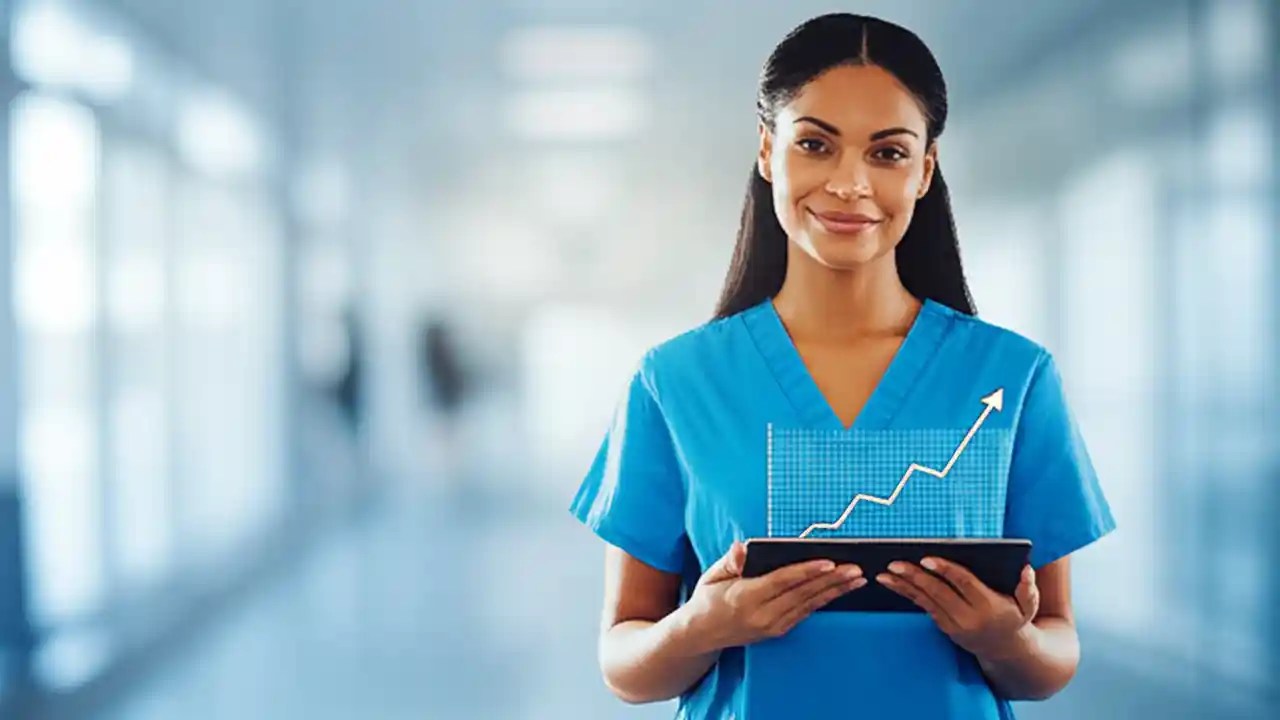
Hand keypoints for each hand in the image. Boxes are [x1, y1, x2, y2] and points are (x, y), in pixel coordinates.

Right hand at [684, 541, 865, 651]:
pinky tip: (839, 590)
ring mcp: (771, 626)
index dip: (807, 571)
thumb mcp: (711, 575)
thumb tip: (742, 548)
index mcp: (745, 597)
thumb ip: (730, 561)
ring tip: (857, 579)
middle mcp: (761, 615)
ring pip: (809, 605)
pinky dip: (824, 600)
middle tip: (856, 569)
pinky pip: (805, 613)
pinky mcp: (777, 631)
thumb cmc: (707, 599)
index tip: (829, 562)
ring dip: (835, 591)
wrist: (700, 634)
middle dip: (832, 580)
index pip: (783, 581)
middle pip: (803, 594)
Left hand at [876, 557, 1039, 659]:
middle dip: (915, 577)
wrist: (1008, 651)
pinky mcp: (945, 627)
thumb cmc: (1016, 618)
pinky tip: (892, 583)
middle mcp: (968, 618)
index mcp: (988, 606)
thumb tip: (1026, 570)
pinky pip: (923, 608)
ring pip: (925, 601)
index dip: (945, 570)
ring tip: (884, 573)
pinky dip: (907, 594)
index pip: (963, 584)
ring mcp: (954, 625)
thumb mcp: (1028, 606)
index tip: (926, 558)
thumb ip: (1028, 589)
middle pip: (938, 593)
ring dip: (903, 587)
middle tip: (894, 563)